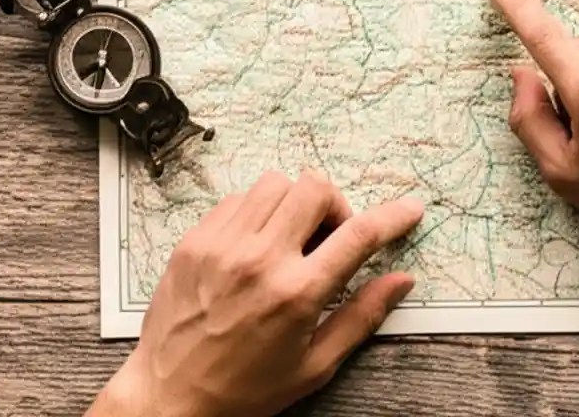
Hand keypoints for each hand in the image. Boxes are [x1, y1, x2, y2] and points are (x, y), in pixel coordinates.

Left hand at [88, 170, 423, 416]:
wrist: (169, 399)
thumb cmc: (243, 390)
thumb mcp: (315, 365)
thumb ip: (362, 317)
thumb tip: (401, 281)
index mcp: (296, 294)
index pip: (358, 235)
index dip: (393, 216)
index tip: (409, 210)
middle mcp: (259, 260)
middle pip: (315, 189)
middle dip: (336, 206)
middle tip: (331, 237)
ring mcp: (222, 246)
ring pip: (275, 183)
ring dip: (295, 203)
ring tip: (292, 238)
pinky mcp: (194, 242)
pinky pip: (237, 198)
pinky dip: (257, 211)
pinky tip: (257, 243)